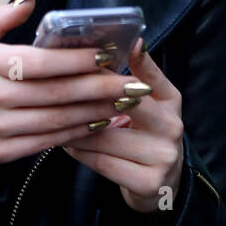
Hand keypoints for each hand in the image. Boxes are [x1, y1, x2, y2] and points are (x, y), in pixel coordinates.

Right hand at [0, 0, 139, 164]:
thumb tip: (32, 1)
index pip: (39, 61)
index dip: (75, 59)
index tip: (106, 54)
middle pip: (55, 92)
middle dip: (98, 88)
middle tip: (130, 82)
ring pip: (55, 120)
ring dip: (94, 112)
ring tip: (123, 103)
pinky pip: (45, 142)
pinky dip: (75, 134)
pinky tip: (98, 123)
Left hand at [62, 37, 185, 212]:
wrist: (162, 185)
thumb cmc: (148, 134)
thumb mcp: (152, 101)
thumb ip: (141, 72)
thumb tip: (133, 40)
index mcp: (171, 101)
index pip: (142, 78)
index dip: (112, 71)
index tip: (90, 60)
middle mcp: (172, 127)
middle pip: (119, 106)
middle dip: (85, 98)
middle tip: (54, 90)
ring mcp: (162, 157)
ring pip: (103, 137)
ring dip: (73, 127)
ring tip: (52, 117)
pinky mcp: (147, 183)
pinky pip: (101, 162)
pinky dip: (79, 152)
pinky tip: (66, 143)